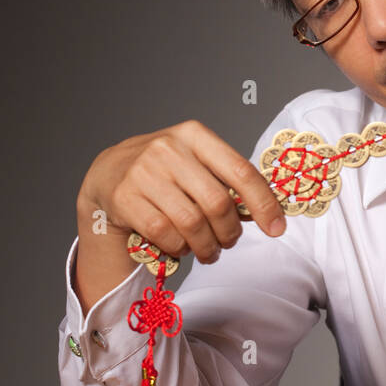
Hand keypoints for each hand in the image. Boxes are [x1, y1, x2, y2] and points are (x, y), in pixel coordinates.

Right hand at [78, 119, 285, 265]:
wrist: (109, 173)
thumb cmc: (164, 171)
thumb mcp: (194, 162)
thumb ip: (225, 180)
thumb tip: (266, 212)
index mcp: (195, 135)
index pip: (240, 170)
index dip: (263, 203)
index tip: (277, 228)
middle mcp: (169, 149)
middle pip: (217, 203)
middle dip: (230, 232)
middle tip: (228, 242)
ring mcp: (144, 172)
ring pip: (192, 223)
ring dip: (207, 246)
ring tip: (208, 251)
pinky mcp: (126, 198)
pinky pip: (166, 235)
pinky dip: (180, 248)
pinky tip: (180, 246)